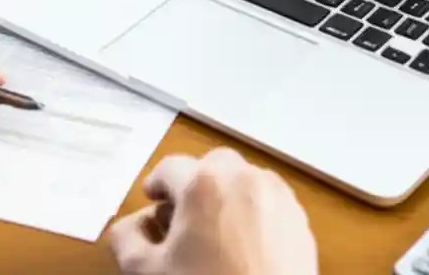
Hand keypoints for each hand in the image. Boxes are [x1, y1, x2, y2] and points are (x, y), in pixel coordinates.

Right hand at [107, 148, 317, 274]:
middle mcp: (245, 179)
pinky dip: (255, 213)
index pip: (170, 168)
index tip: (153, 198)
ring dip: (227, 195)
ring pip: (246, 180)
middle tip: (183, 215)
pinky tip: (245, 246)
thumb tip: (130, 225)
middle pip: (213, 165)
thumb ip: (127, 240)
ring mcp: (279, 199)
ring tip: (215, 232)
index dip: (156, 184)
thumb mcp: (147, 273)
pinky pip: (271, 203)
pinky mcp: (301, 223)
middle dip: (195, 182)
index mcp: (204, 184)